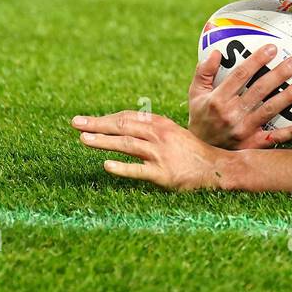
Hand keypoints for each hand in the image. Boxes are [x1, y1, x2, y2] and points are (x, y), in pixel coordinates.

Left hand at [73, 111, 233, 189]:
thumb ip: (151, 130)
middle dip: (97, 124)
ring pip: (127, 145)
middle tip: (76, 123)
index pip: (128, 117)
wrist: (216, 168)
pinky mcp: (163, 174)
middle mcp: (159, 136)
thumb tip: (124, 127)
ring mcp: (161, 154)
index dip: (106, 118)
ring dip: (104, 141)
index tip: (87, 120)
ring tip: (83, 140)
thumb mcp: (173, 133)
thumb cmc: (192, 152)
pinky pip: (139, 170)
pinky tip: (106, 166)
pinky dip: (122, 168)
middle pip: (123, 126)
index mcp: (160, 124)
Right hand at [188, 45, 291, 149]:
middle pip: (259, 90)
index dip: (256, 61)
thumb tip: (217, 52)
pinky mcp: (253, 145)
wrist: (200, 154)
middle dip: (279, 75)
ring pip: (270, 110)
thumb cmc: (200, 118)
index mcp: (218, 99)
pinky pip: (276, 138)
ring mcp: (244, 131)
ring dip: (288, 97)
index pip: (240, 75)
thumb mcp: (196, 95)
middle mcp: (232, 114)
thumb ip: (204, 72)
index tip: (272, 48)